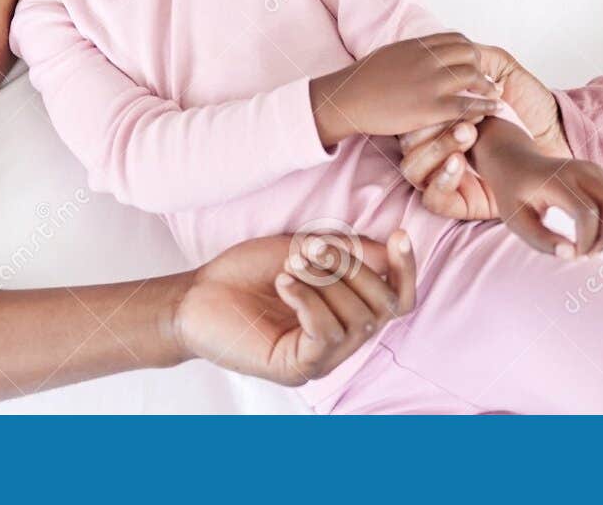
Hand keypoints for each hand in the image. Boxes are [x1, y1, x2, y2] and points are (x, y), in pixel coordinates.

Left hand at [174, 230, 416, 385]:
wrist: (196, 297)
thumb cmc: (246, 273)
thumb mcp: (303, 251)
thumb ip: (348, 252)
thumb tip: (390, 249)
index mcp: (347, 312)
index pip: (398, 301)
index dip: (406, 271)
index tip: (400, 236)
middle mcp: (341, 341)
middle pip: (382, 308)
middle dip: (353, 268)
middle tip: (310, 248)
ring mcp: (321, 359)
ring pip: (356, 321)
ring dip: (326, 282)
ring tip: (291, 265)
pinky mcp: (297, 368)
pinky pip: (325, 334)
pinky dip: (308, 300)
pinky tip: (283, 283)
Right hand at [309, 32, 501, 145]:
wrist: (348, 99)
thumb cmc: (364, 79)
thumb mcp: (391, 53)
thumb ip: (412, 52)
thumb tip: (425, 52)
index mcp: (417, 45)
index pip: (457, 39)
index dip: (470, 52)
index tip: (473, 64)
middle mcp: (427, 59)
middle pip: (470, 54)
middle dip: (481, 67)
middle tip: (484, 80)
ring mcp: (430, 83)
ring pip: (473, 76)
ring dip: (487, 86)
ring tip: (494, 95)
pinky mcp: (430, 107)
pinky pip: (467, 104)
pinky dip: (485, 105)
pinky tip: (493, 109)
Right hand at [396, 38, 569, 219]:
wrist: (560, 138)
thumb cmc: (533, 108)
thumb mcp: (505, 74)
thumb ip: (481, 58)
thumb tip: (456, 48)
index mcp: (443, 118)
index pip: (413, 115)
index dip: (426, 104)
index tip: (456, 96)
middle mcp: (439, 147)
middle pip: (407, 142)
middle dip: (430, 129)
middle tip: (466, 122)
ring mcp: (446, 176)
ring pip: (412, 169)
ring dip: (435, 150)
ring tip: (467, 137)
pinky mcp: (459, 203)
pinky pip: (431, 198)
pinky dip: (440, 180)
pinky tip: (461, 164)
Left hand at [471, 119, 602, 257]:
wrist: (515, 162)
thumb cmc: (513, 195)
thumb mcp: (515, 220)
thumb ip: (541, 240)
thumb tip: (572, 255)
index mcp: (555, 180)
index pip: (586, 212)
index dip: (587, 240)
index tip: (576, 255)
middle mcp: (578, 169)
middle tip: (588, 254)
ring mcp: (591, 168)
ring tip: (590, 246)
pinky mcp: (598, 173)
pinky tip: (593, 234)